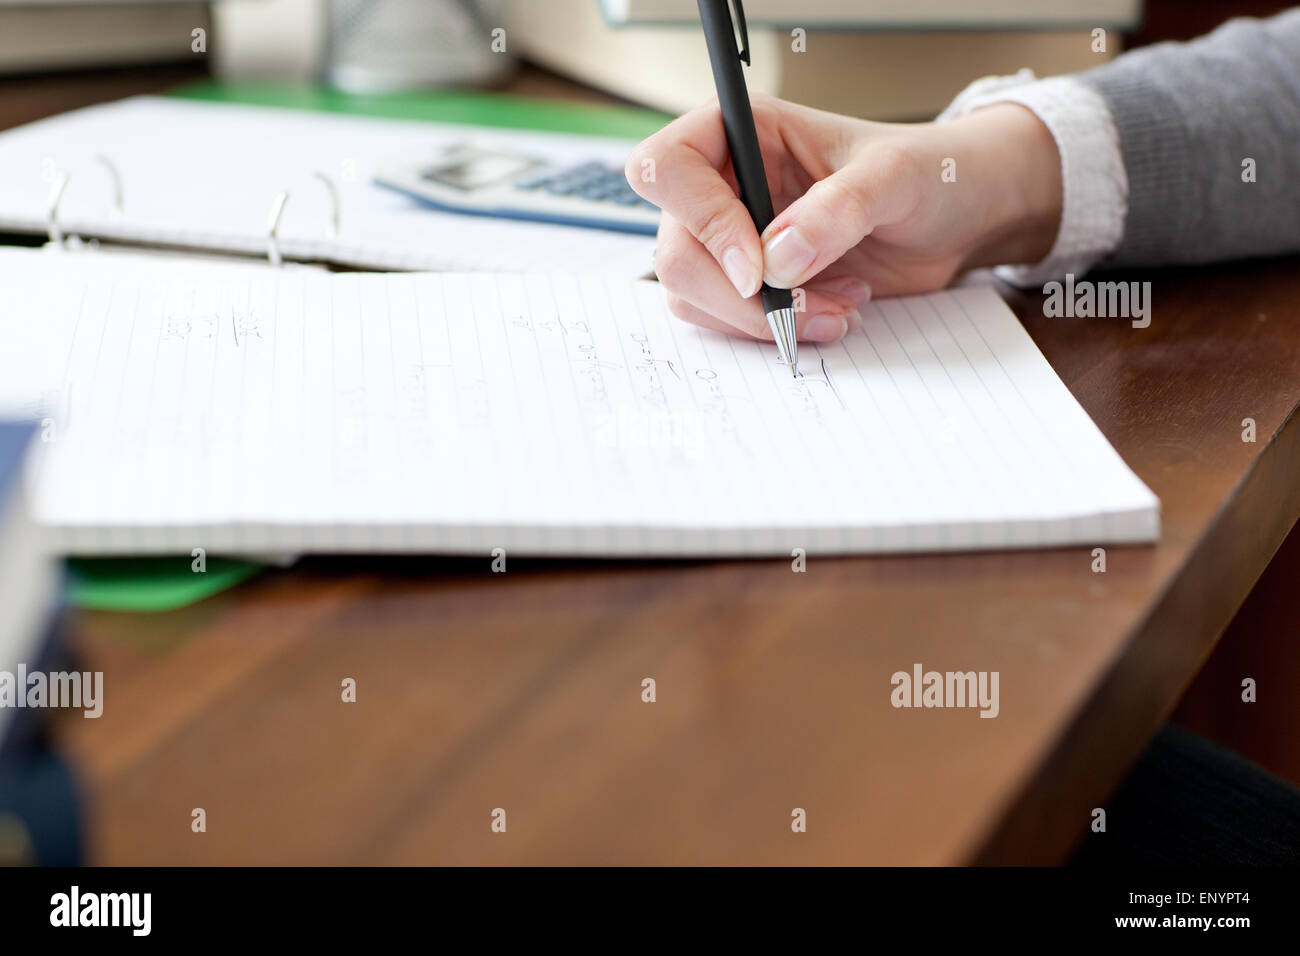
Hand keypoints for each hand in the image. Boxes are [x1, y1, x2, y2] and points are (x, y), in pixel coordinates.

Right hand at [626, 95, 1061, 342]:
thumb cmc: (927, 173)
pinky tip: (831, 313)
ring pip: (694, 294)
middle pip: (676, 250)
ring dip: (763, 320)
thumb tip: (776, 259)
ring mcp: (730, 237)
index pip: (668, 167)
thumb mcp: (894, 177)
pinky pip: (726, 321)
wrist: (957, 216)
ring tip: (837, 307)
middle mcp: (723, 184)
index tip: (757, 269)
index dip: (701, 221)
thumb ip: (836, 210)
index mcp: (741, 132)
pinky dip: (775, 332)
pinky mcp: (750, 283)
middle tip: (805, 306)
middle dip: (739, 296)